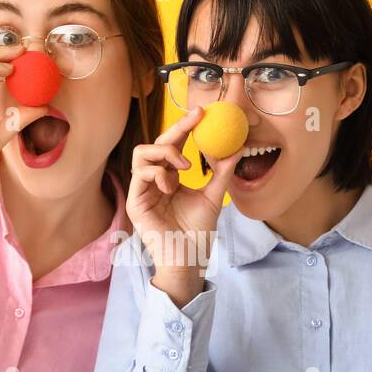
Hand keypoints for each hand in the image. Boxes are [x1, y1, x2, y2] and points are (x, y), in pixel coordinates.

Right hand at [128, 106, 239, 281]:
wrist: (188, 259)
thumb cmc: (198, 233)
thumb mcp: (213, 197)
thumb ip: (221, 173)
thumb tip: (237, 149)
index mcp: (169, 178)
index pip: (173, 146)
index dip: (184, 127)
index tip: (202, 113)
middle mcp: (153, 181)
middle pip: (157, 143)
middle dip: (177, 128)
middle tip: (196, 119)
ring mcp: (142, 190)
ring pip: (142, 152)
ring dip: (166, 152)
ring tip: (185, 166)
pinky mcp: (135, 202)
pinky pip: (139, 173)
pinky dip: (157, 172)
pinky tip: (171, 184)